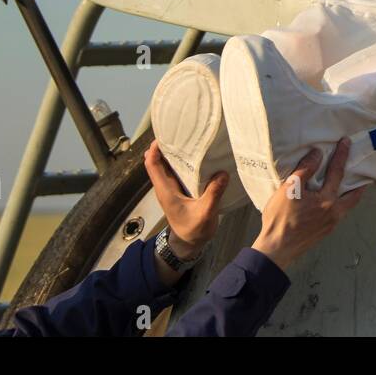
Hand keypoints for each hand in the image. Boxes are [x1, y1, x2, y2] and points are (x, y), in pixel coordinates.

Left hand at [145, 141, 226, 259]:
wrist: (190, 244)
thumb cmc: (193, 230)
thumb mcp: (205, 213)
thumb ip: (213, 194)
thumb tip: (223, 173)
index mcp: (166, 190)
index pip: (152, 165)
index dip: (154, 149)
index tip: (163, 134)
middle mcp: (165, 187)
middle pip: (158, 161)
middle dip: (164, 145)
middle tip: (179, 130)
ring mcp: (172, 188)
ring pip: (167, 165)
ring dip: (173, 152)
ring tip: (187, 137)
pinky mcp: (179, 190)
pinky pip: (176, 171)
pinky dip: (181, 161)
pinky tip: (195, 154)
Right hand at [251, 138, 365, 271]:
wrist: (276, 250)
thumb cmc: (281, 218)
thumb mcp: (290, 188)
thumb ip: (305, 169)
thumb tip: (317, 154)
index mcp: (327, 200)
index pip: (337, 172)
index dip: (342, 155)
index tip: (346, 142)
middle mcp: (334, 213)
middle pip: (354, 196)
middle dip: (359, 183)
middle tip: (362, 173)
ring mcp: (330, 225)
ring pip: (346, 206)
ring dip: (349, 195)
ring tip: (347, 186)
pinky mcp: (323, 232)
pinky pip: (337, 214)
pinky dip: (339, 204)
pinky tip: (330, 202)